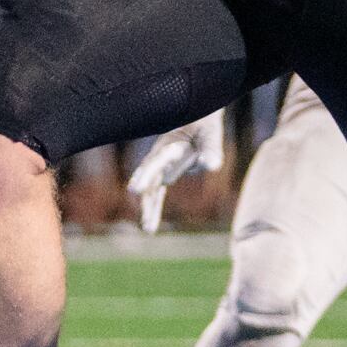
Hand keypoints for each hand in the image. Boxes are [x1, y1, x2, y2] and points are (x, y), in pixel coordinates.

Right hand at [125, 111, 226, 232]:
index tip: (136, 189)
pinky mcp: (164, 173)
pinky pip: (156, 192)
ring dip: (149, 207)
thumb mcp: (211, 135)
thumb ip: (211, 150)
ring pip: (150, 188)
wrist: (198, 117)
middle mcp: (160, 156)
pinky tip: (150, 224)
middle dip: (144, 195)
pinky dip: (153, 206)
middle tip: (142, 212)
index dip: (146, 175)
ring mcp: (160, 166)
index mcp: (169, 144)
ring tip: (149, 229)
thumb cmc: (205, 125)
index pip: (155, 162)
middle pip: (148, 178)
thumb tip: (211, 165)